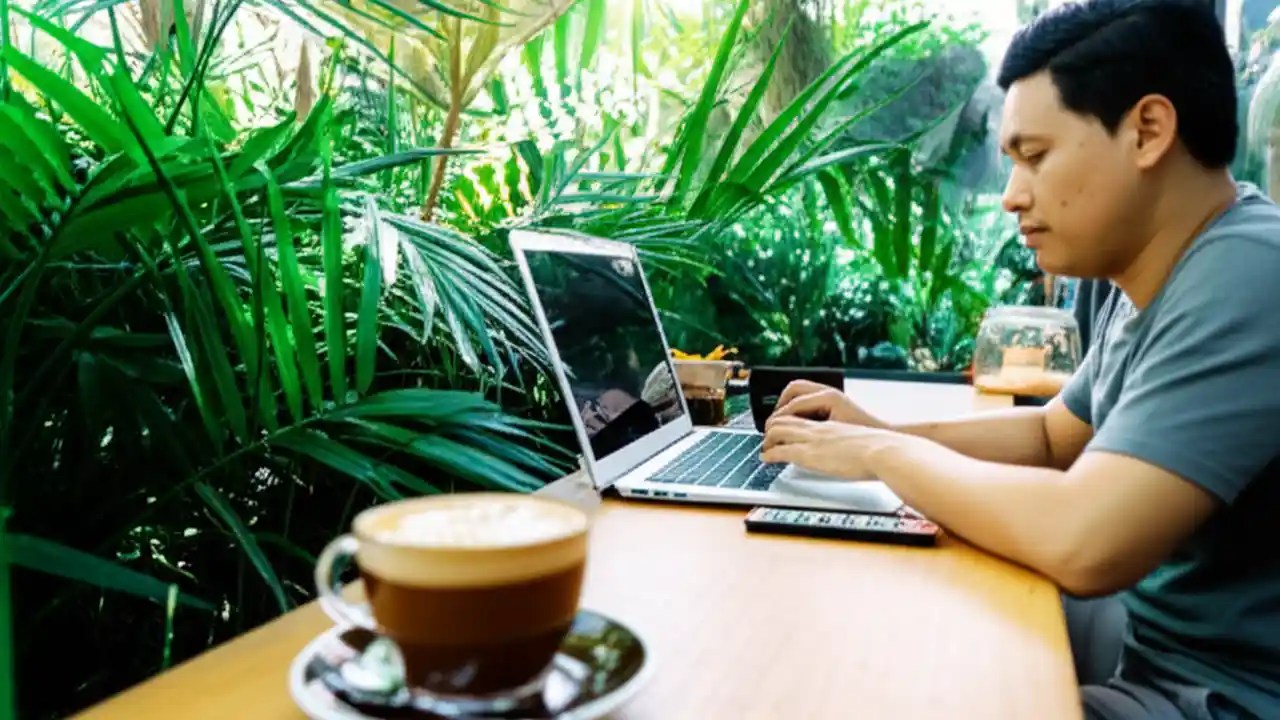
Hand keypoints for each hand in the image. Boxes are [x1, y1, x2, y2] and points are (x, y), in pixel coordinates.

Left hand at [761, 416, 900, 479]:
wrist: (884, 451)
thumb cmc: (880, 450)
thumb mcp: (862, 442)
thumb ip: (852, 445)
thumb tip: (853, 454)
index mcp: (831, 425)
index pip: (802, 415)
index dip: (788, 420)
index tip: (784, 429)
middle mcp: (819, 429)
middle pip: (785, 418)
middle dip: (772, 427)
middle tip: (768, 438)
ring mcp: (812, 439)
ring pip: (777, 430)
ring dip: (767, 439)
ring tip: (765, 449)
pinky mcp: (809, 454)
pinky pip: (780, 451)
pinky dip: (769, 454)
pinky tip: (766, 459)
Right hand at [766, 380, 888, 429]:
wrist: (883, 443)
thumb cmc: (863, 438)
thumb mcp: (832, 436)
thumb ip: (808, 433)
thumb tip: (789, 434)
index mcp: (828, 397)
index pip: (793, 402)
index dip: (779, 418)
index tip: (770, 430)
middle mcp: (829, 392)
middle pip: (793, 389)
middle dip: (780, 405)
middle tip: (772, 423)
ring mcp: (831, 396)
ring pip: (800, 393)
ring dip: (788, 405)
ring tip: (781, 422)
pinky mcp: (834, 403)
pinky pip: (808, 399)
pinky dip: (798, 409)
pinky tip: (797, 424)